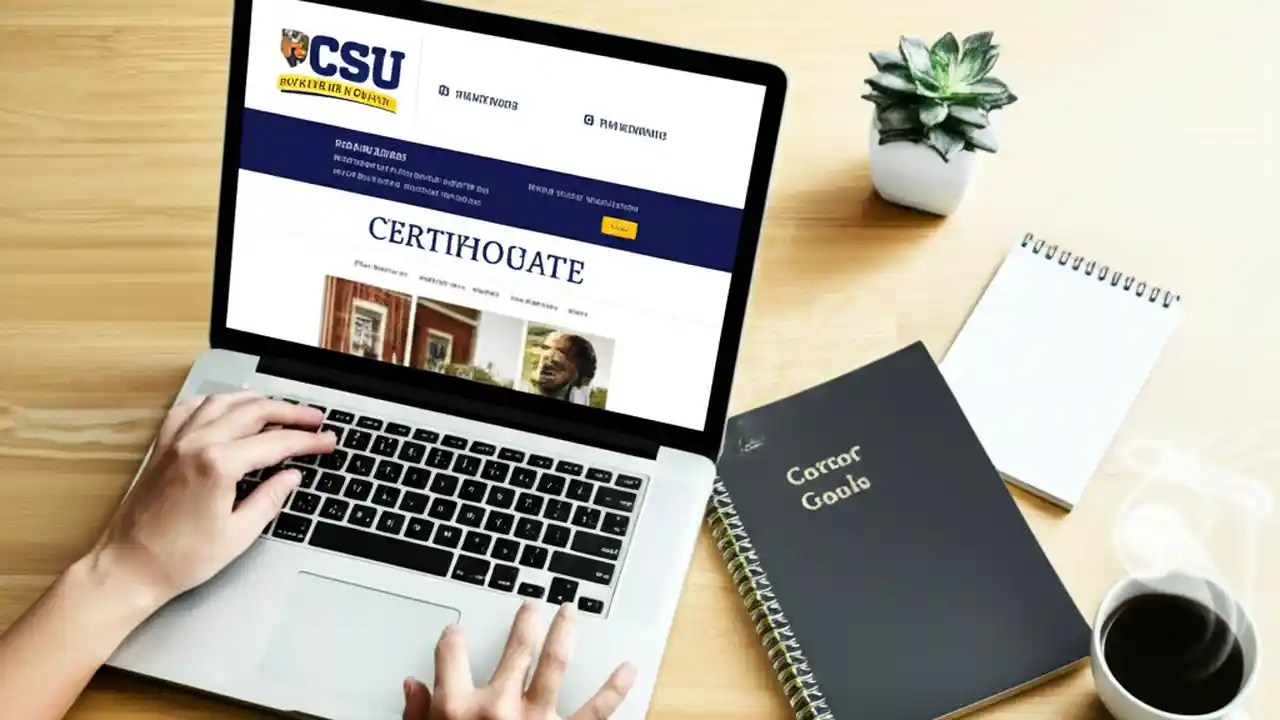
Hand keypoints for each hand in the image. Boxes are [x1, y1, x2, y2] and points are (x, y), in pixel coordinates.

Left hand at [85, 392, 335, 609]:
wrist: (130, 568)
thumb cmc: (180, 558)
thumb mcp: (238, 534)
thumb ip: (269, 498)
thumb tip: (290, 477)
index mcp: (218, 465)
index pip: (276, 443)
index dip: (307, 441)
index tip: (327, 441)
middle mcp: (196, 444)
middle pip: (253, 411)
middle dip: (290, 412)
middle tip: (315, 419)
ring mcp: (176, 442)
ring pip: (223, 402)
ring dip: (256, 400)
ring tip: (279, 407)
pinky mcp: (162, 447)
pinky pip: (190, 409)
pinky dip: (214, 402)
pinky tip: (227, 406)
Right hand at [403, 603, 635, 719]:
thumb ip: (418, 717)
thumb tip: (412, 686)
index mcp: (457, 709)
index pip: (451, 655)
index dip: (453, 638)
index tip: (456, 633)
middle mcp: (498, 707)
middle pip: (515, 649)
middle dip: (526, 622)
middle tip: (532, 607)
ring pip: (555, 663)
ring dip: (564, 633)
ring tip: (570, 614)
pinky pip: (596, 712)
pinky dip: (616, 688)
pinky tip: (629, 667)